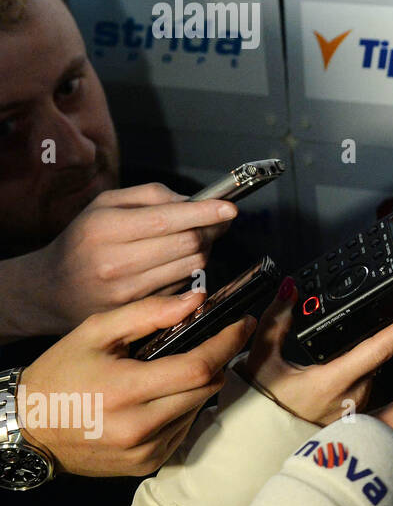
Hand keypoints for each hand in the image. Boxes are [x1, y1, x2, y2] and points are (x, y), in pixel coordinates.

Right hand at [3, 183, 236, 338]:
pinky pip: (183, 286)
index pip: (169, 220)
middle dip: (211, 230)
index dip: (205, 213)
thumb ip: (150, 195)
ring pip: (191, 266)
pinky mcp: (138, 310)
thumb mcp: (104, 205)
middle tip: (216, 221)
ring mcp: (128, 291)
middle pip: (188, 243)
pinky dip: (189, 271)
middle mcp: (115, 262)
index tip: (229, 207)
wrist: (50, 290)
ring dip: (203, 250)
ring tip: (195, 239)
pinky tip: (176, 262)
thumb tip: (192, 201)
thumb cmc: (83, 241)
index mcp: (105, 228)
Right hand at [17, 292, 254, 476]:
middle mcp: (140, 428)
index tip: (242, 323)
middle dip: (216, 361)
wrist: (28, 428)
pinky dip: (182, 410)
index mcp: (127, 391)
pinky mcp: (146, 465)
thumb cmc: (61, 373)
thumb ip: (149, 313)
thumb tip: (197, 301)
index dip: (227, 343)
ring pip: (198, 409)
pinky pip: (184, 430)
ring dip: (198, 387)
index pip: (199, 367)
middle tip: (211, 342)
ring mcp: (145, 451)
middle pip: (206, 388)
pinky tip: (160, 398)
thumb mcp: (95, 332)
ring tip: (174, 371)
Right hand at [241, 278, 392, 425]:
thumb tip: (290, 288)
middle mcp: (352, 401)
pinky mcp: (359, 431)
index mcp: (332, 382)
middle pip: (387, 364)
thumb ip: (276, 321)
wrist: (254, 451)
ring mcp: (358, 418)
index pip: (379, 348)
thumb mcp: (262, 361)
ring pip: (390, 389)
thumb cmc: (258, 409)